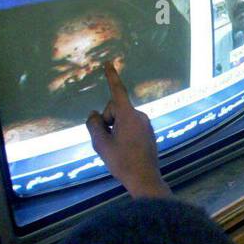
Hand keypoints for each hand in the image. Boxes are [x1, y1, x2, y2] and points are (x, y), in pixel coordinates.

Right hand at [86, 62, 170, 198]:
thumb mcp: (101, 143)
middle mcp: (140, 116)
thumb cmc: (122, 161)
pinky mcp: (149, 133)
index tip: (108, 63)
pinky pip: (130, 128)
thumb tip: (94, 116)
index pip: (117, 91)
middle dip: (107, 121)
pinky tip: (124, 151)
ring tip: (116, 149)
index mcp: (129, 115)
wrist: (144, 179)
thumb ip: (94, 125)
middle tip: (107, 142)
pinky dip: (123, 135)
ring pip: (122, 120)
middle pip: (115, 110)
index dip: (111, 77)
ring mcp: (146, 125)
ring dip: (115, 129)